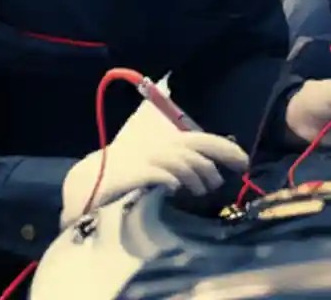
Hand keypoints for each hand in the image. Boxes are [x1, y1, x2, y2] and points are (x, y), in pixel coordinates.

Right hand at [60, 97, 248, 227]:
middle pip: (193, 147)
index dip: (225, 149)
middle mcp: (156, 147)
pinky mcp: (131, 174)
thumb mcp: (158, 168)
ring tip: (200, 192)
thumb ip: (181, 167)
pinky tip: (174, 189)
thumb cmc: (126, 177)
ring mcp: (143, 159)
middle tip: (217, 183)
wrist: (86, 184)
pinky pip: (158, 174)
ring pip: (180, 161)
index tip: (245, 162)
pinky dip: (171, 180)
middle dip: (211, 163)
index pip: (201, 139)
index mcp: (164, 143)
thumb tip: (213, 172)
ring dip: (195, 176)